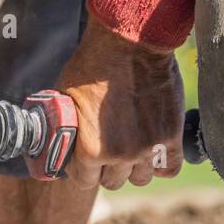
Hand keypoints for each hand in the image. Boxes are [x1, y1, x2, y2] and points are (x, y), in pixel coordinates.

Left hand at [57, 16, 185, 189]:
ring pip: (140, 178)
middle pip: (112, 181)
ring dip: (133, 167)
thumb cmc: (91, 66)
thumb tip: (53, 141)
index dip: (82, 169)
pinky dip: (161, 164)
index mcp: (90, 150)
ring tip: (130, 147)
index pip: (84, 180)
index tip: (84, 158)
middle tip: (106, 148)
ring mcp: (148, 147)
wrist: (129, 42)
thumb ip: (62, 128)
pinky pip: (169, 168)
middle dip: (106, 167)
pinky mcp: (170, 135)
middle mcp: (120, 155)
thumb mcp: (63, 98)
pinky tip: (153, 153)